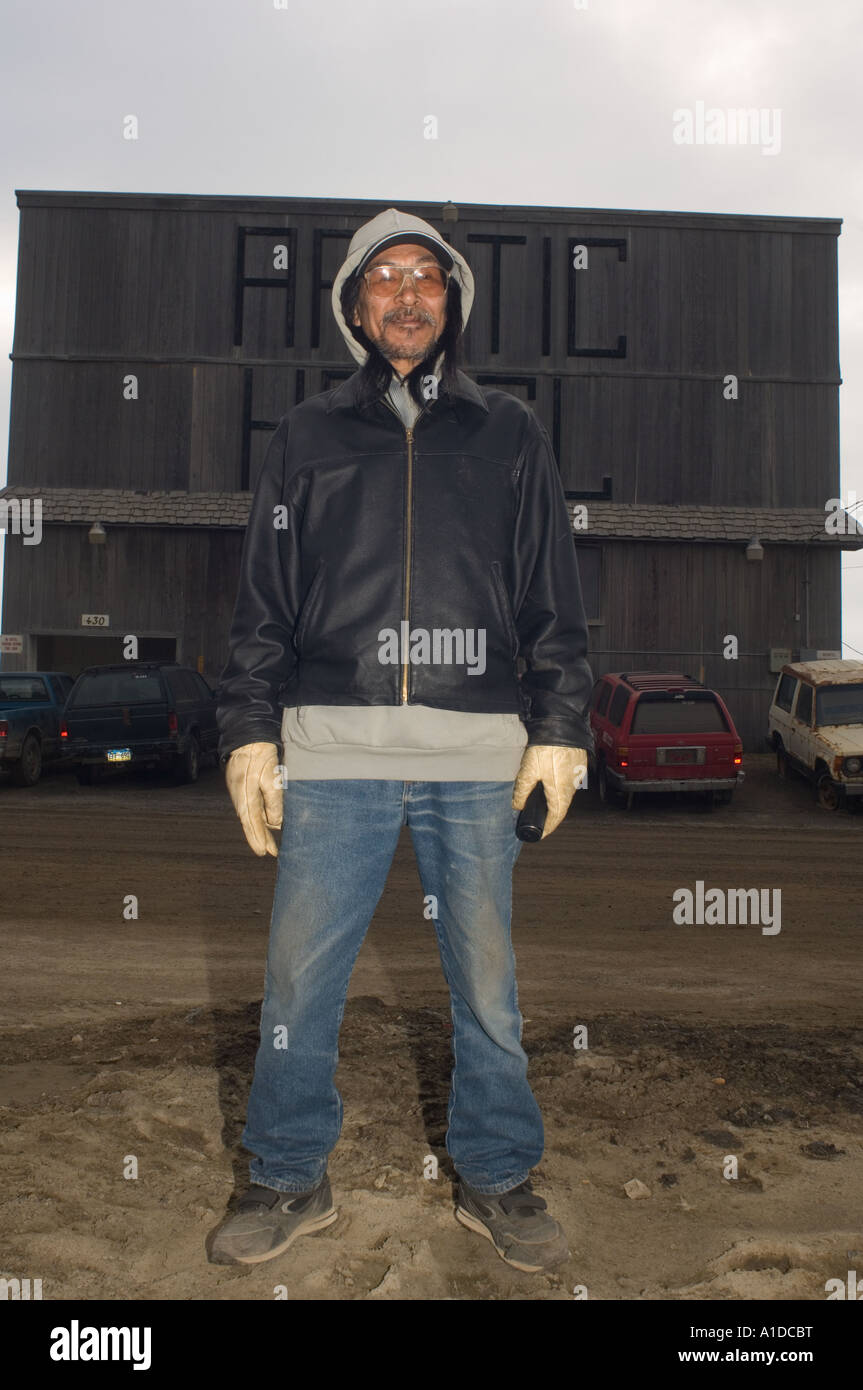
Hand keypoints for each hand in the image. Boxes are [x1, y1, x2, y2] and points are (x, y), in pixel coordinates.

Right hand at [224, 742, 282, 856]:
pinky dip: (260, 816)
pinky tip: (268, 821)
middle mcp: (240, 797)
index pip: (251, 823)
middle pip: (251, 822)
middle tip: (271, 852)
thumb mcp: (270, 778)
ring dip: (261, 827)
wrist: (247, 737)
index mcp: (244, 796)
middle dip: (260, 837)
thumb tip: (275, 822)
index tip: (265, 852)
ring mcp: (241, 792)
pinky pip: (252, 806)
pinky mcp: (244, 787)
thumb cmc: (259, 755)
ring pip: (252, 815)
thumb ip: (274, 801)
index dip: (258, 839)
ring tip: (270, 842)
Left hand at [512, 744, 588, 838]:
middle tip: (539, 819)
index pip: (556, 817)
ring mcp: (577, 775)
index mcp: (561, 792)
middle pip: (561, 806)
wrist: (562, 725)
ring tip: (543, 802)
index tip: (541, 834)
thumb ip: (522, 791)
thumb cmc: (546, 748)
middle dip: (551, 815)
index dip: (548, 827)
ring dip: (556, 799)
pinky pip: (569, 782)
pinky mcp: (578, 765)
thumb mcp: (528, 770)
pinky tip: (551, 781)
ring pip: (566, 793)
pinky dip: (560, 786)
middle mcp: (572, 786)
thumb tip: (517, 805)